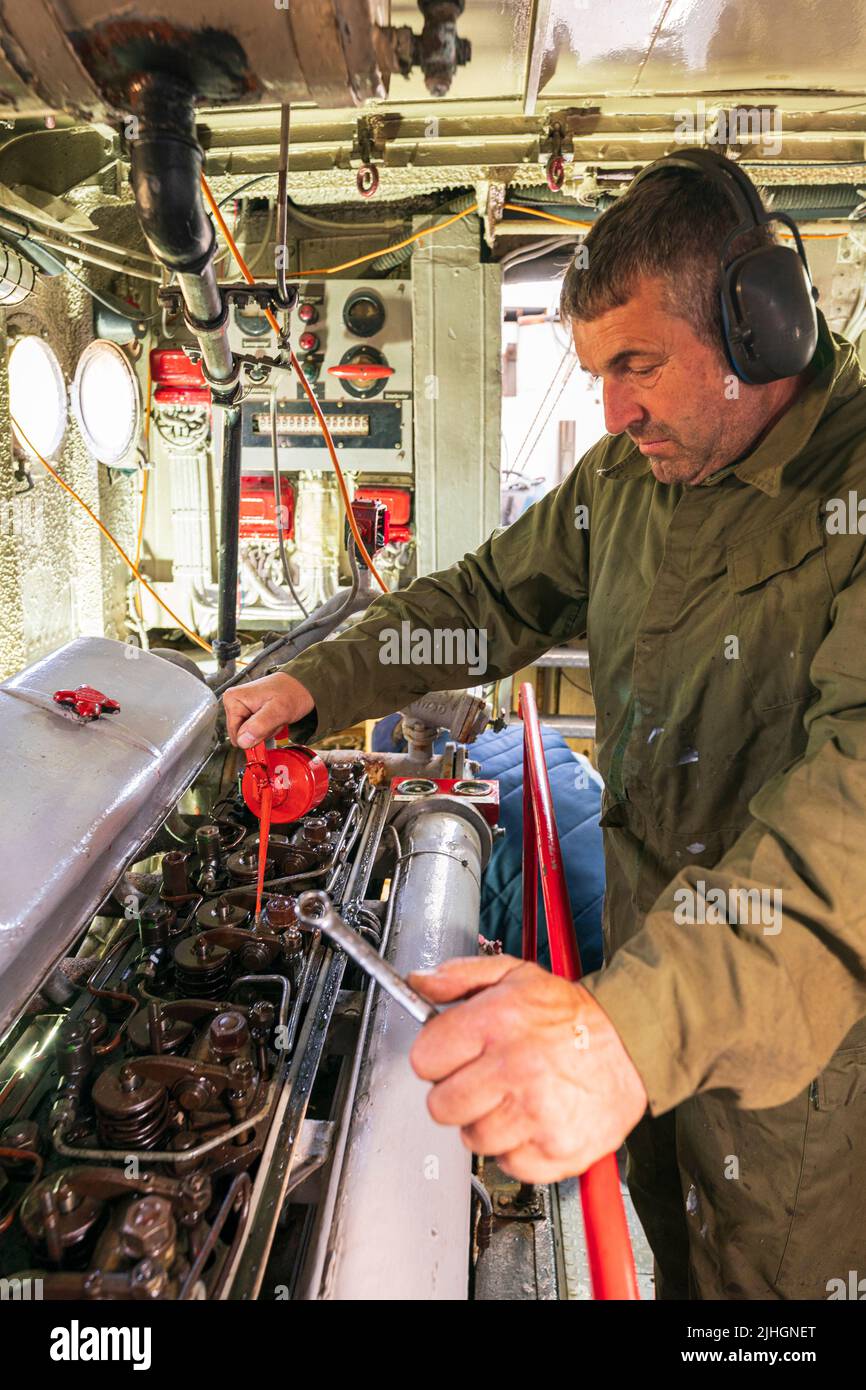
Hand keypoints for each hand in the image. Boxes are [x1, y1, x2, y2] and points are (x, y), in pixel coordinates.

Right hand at [222, 672, 314, 748]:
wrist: (301, 685)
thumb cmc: (291, 693)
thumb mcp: (278, 711)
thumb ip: (259, 727)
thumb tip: (242, 741)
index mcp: (233, 699)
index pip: (235, 734)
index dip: (254, 736)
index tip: (268, 726)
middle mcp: (233, 702)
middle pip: (241, 735)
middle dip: (260, 733)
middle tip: (274, 720)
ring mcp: (240, 707)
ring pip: (248, 735)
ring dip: (265, 731)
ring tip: (274, 718)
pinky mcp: (247, 711)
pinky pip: (254, 730)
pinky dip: (266, 729)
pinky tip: (273, 718)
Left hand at [408, 955, 647, 1182]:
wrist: (633, 1041)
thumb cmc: (571, 1014)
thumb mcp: (514, 974)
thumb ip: (460, 977)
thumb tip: (419, 983)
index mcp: (497, 1022)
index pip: (424, 1059)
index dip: (436, 1057)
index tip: (453, 1056)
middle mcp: (515, 1068)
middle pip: (441, 1106)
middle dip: (456, 1093)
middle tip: (484, 1080)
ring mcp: (537, 1113)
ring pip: (473, 1139)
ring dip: (488, 1123)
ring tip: (515, 1098)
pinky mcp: (558, 1149)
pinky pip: (510, 1165)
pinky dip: (519, 1149)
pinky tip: (535, 1120)